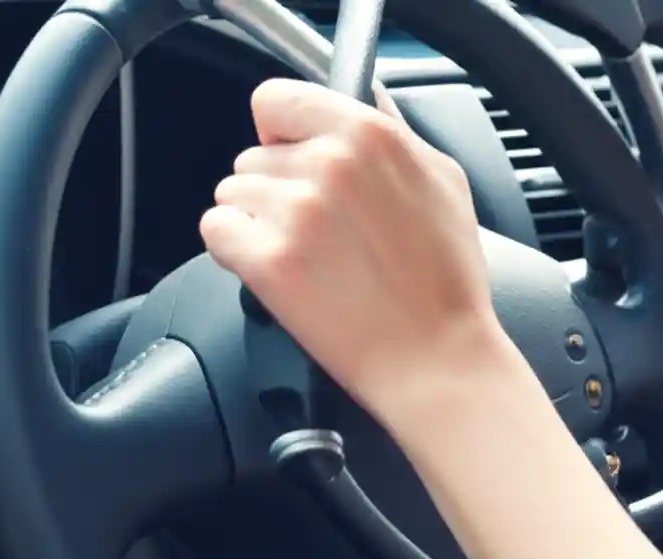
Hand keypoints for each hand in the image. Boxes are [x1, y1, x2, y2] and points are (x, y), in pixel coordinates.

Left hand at [200, 79, 510, 416]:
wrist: (436, 358)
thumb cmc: (446, 282)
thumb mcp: (444, 182)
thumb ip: (396, 132)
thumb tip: (364, 97)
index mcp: (368, 135)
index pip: (276, 99)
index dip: (280, 131)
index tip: (292, 155)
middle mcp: (327, 165)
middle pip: (252, 156)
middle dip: (275, 189)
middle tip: (319, 231)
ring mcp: (294, 212)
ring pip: (231, 194)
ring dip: (256, 223)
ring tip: (305, 257)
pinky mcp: (268, 261)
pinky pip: (216, 231)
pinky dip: (235, 252)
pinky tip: (277, 272)